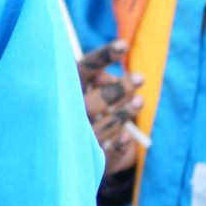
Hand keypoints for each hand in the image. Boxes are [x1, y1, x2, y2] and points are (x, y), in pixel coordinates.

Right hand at [79, 41, 143, 175]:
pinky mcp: (90, 160)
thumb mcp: (91, 89)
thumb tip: (110, 79)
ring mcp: (76, 139)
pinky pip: (105, 154)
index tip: (123, 45)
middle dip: (117, 89)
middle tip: (139, 78)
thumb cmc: (87, 107)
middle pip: (90, 102)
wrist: (71, 148)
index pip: (82, 69)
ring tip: (140, 101)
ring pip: (99, 128)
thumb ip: (101, 80)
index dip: (102, 56)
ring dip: (122, 114)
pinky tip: (126, 137)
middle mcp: (66, 114)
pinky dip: (117, 145)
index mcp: (64, 89)